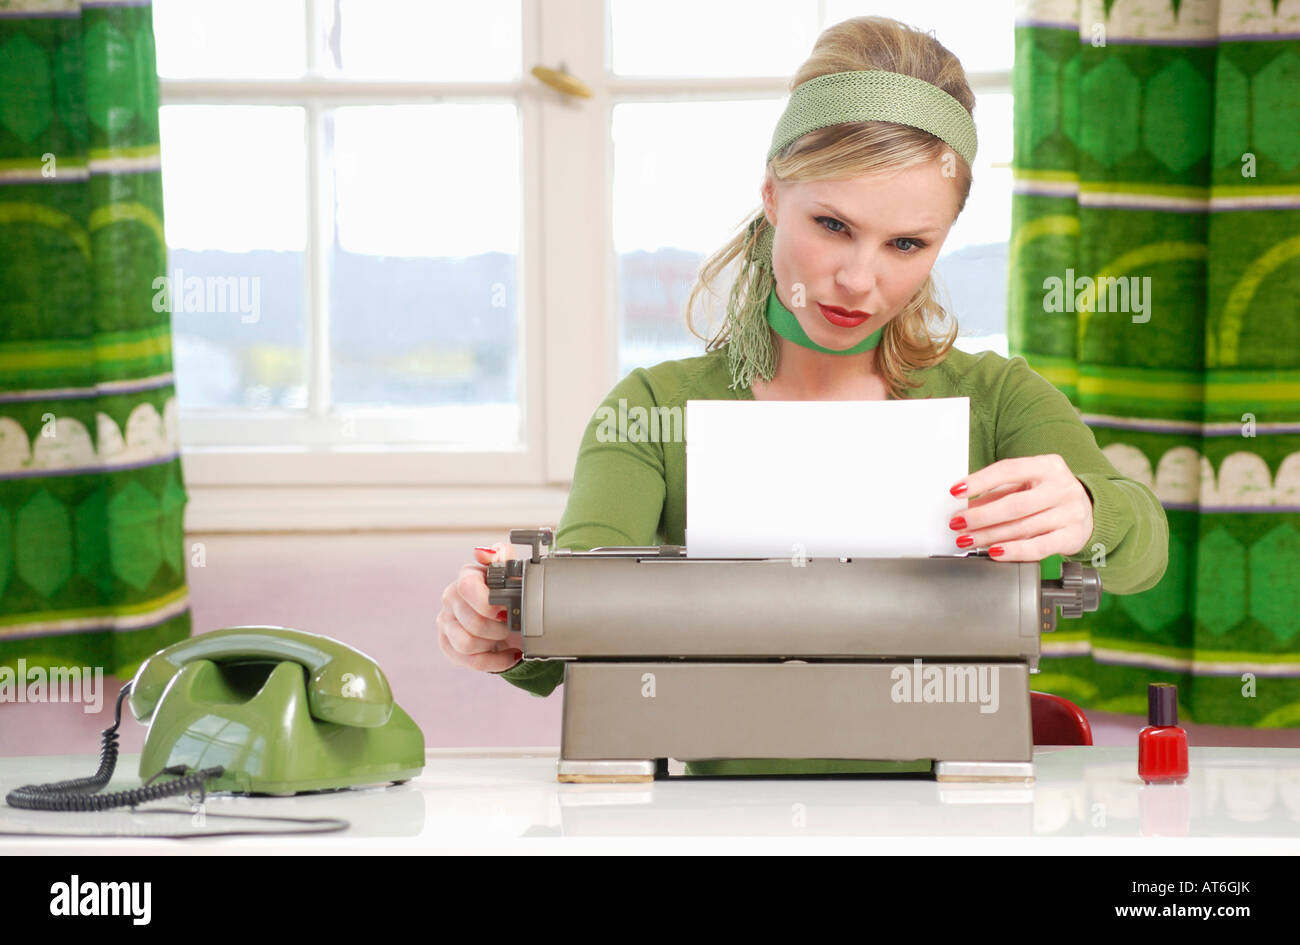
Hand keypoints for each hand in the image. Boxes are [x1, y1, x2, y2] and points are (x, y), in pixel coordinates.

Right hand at [437, 541, 522, 672]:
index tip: (506, 609)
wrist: (511, 619)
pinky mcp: (447, 644)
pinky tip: (508, 655)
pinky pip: (469, 660)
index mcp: (467, 577)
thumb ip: (503, 556)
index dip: (489, 603)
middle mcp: (451, 598)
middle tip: (511, 625)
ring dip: (493, 644)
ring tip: (504, 638)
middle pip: (472, 622)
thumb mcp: (514, 573)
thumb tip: (483, 552)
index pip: (467, 587)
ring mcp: (446, 622)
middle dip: (498, 628)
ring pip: (467, 643)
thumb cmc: (511, 595)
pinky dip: (494, 661)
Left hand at [948, 454, 1093, 561]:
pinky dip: (1013, 551)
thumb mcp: (1026, 485)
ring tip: (968, 539)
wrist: (1089, 511)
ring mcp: (1070, 513)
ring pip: (1023, 528)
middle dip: (981, 516)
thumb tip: (965, 506)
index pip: (1009, 470)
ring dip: (989, 536)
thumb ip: (997, 493)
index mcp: (1048, 466)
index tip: (956, 491)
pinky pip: (1038, 547)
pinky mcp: (1072, 536)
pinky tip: (994, 551)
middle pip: (1014, 504)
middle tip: (958, 523)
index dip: (980, 481)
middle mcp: (1062, 487)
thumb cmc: (1049, 495)